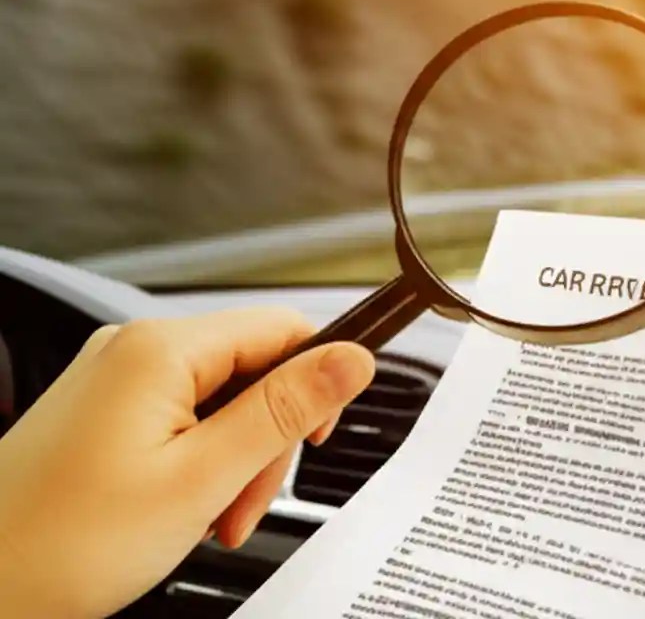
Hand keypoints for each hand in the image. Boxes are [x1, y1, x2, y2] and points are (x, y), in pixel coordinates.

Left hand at [0, 308, 375, 617]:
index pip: (283, 328)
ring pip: (221, 403)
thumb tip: (352, 358)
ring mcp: (114, 382)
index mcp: (160, 351)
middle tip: (243, 504)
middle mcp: (133, 351)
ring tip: (209, 520)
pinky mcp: (104, 415)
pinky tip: (183, 512)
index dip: (316, 382)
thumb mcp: (203, 478)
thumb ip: (285, 410)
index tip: (318, 436)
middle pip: (253, 371)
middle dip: (266, 442)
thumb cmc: (65, 543)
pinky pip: (182, 423)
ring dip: (234, 463)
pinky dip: (198, 467)